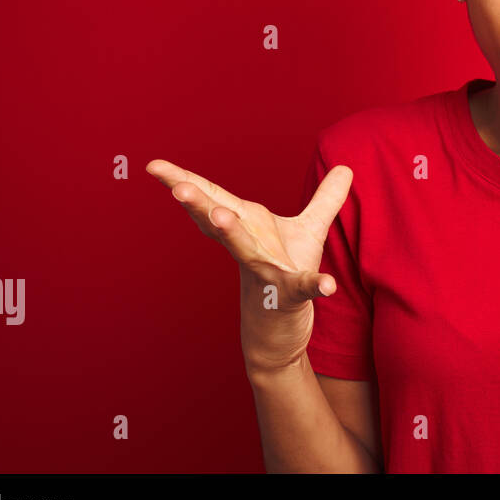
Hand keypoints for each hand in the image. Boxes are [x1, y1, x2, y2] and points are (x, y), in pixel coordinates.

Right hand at [145, 158, 352, 375]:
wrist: (277, 334)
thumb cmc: (285, 275)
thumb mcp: (309, 231)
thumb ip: (326, 198)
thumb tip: (346, 167)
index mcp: (248, 227)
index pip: (213, 199)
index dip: (183, 181)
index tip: (153, 166)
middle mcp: (250, 249)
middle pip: (219, 223)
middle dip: (198, 204)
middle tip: (177, 188)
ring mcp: (265, 275)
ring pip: (247, 253)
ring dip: (232, 234)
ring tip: (219, 217)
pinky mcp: (289, 298)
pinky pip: (300, 290)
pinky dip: (314, 285)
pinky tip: (327, 284)